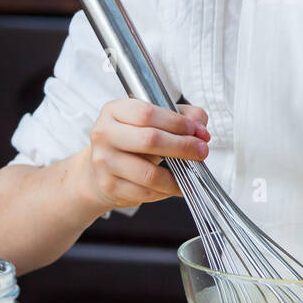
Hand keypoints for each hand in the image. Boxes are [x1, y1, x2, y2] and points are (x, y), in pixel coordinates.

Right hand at [82, 100, 209, 210]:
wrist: (102, 167)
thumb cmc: (134, 139)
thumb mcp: (156, 120)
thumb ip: (184, 116)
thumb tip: (201, 127)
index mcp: (114, 110)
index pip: (148, 113)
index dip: (177, 123)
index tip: (196, 131)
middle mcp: (105, 134)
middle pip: (149, 140)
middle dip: (182, 147)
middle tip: (201, 152)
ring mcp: (104, 161)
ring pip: (149, 173)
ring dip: (177, 177)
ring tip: (190, 175)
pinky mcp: (109, 185)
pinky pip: (145, 192)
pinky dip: (165, 191)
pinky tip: (173, 186)